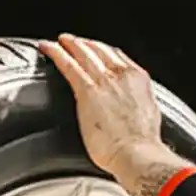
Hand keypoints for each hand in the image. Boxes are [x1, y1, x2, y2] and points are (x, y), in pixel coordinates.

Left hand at [37, 33, 170, 178]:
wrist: (137, 153)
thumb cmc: (143, 144)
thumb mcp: (148, 116)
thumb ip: (135, 106)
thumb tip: (131, 109)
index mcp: (138, 79)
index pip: (117, 56)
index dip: (103, 50)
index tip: (96, 50)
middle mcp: (121, 75)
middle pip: (99, 50)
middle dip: (85, 44)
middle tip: (73, 41)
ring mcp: (103, 81)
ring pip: (83, 54)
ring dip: (70, 45)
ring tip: (59, 42)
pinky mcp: (86, 91)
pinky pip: (68, 65)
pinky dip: (56, 53)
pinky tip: (47, 49)